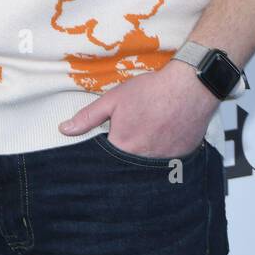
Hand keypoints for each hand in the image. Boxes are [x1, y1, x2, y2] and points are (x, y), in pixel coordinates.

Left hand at [58, 62, 218, 157]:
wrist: (190, 87)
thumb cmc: (151, 91)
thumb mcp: (114, 99)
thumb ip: (88, 117)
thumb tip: (64, 129)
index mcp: (123, 147)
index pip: (106, 161)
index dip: (104, 154)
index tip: (107, 147)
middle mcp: (143, 160)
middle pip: (127, 167)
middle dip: (124, 158)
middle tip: (132, 137)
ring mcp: (164, 162)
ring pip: (148, 167)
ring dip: (144, 157)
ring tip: (148, 137)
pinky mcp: (181, 159)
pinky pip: (168, 164)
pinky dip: (163, 155)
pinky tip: (164, 139)